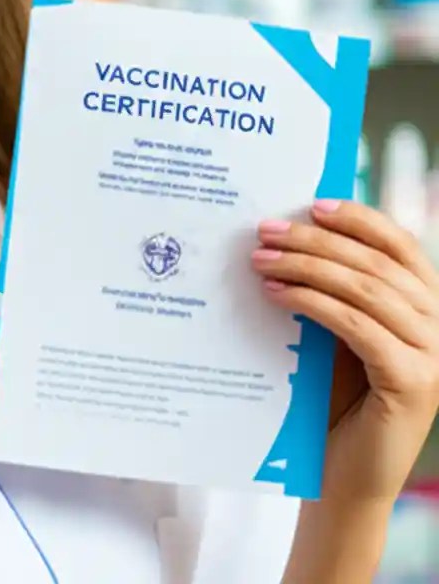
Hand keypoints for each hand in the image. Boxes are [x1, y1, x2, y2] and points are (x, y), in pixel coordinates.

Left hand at [251, 200, 438, 502]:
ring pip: (368, 290)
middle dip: (317, 241)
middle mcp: (437, 323)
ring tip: (260, 261)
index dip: (359, 219)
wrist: (342, 478)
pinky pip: (360, 328)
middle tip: (265, 232)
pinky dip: (315, 304)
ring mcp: (432, 354)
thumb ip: (326, 295)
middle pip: (377, 263)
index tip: (311, 203)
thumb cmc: (330, 404)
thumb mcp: (329, 338)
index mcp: (423, 305)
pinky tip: (278, 296)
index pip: (399, 245)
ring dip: (309, 268)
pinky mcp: (414, 382)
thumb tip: (283, 242)